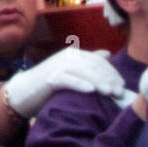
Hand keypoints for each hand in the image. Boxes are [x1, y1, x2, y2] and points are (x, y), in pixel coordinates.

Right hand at [5, 48, 125, 118]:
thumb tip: (107, 54)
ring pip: (82, 72)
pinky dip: (80, 84)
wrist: (25, 90)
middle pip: (92, 66)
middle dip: (108, 78)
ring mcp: (57, 66)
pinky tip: (91, 91)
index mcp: (73, 54)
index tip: (122, 85)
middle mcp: (66, 57)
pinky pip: (67, 80)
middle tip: (119, 91)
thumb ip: (88, 62)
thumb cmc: (51, 83)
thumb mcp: (71, 70)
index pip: (97, 61)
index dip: (111, 72)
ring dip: (98, 82)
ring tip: (110, 92)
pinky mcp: (50, 78)